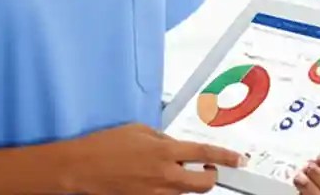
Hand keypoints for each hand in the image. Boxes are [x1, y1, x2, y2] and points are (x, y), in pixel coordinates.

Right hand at [49, 123, 246, 194]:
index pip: (206, 154)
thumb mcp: (138, 131)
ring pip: (186, 193)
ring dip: (186, 183)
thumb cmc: (104, 146)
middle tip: (208, 169)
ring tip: (171, 172)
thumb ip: (163, 139)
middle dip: (211, 176)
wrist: (80, 170)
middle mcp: (164, 176)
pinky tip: (154, 180)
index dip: (227, 157)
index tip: (239, 160)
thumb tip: (176, 146)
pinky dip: (168, 190)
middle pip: (204, 184)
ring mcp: (155, 194)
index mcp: (164, 152)